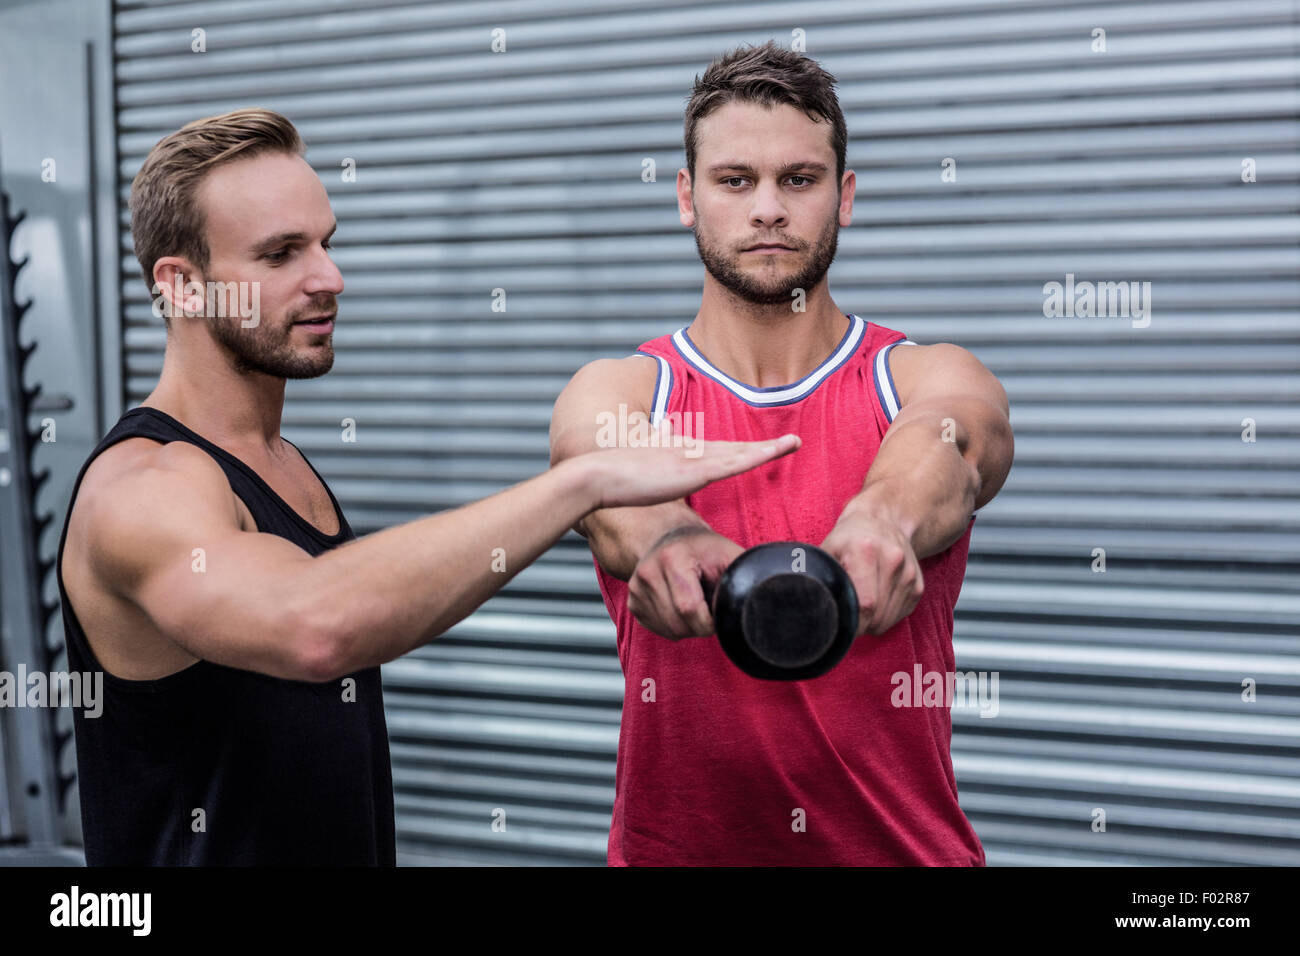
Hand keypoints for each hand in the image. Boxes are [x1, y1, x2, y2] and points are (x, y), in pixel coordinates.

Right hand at [585, 421, 799, 509]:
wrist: (597, 475)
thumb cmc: (612, 478)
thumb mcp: (640, 471)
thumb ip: (653, 468)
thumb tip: (659, 461)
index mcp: (679, 453)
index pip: (719, 451)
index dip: (744, 450)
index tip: (766, 449)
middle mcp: (690, 451)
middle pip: (736, 449)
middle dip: (766, 447)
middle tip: (794, 442)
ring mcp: (692, 459)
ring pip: (739, 453)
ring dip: (767, 449)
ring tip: (792, 445)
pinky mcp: (691, 470)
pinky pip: (731, 463)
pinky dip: (753, 456)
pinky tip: (772, 453)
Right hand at [628, 526, 743, 639]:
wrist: (671, 537)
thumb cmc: (706, 549)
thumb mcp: (729, 555)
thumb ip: (744, 578)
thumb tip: (763, 604)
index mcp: (670, 559)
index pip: (690, 609)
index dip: (711, 620)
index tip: (719, 609)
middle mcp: (647, 572)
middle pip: (679, 624)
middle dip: (701, 624)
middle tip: (710, 604)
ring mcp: (635, 588)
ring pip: (671, 631)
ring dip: (689, 626)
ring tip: (696, 601)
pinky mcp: (632, 602)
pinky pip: (660, 630)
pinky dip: (676, 626)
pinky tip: (681, 605)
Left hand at [820, 509, 923, 635]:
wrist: (882, 521)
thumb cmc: (847, 539)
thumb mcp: (827, 551)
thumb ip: (820, 578)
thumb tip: (809, 607)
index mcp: (866, 550)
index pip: (865, 603)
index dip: (850, 622)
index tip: (837, 625)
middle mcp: (893, 560)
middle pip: (876, 616)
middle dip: (858, 626)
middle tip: (843, 617)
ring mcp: (908, 573)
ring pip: (887, 620)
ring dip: (870, 624)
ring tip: (857, 606)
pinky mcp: (918, 585)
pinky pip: (898, 616)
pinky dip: (883, 618)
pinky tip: (874, 601)